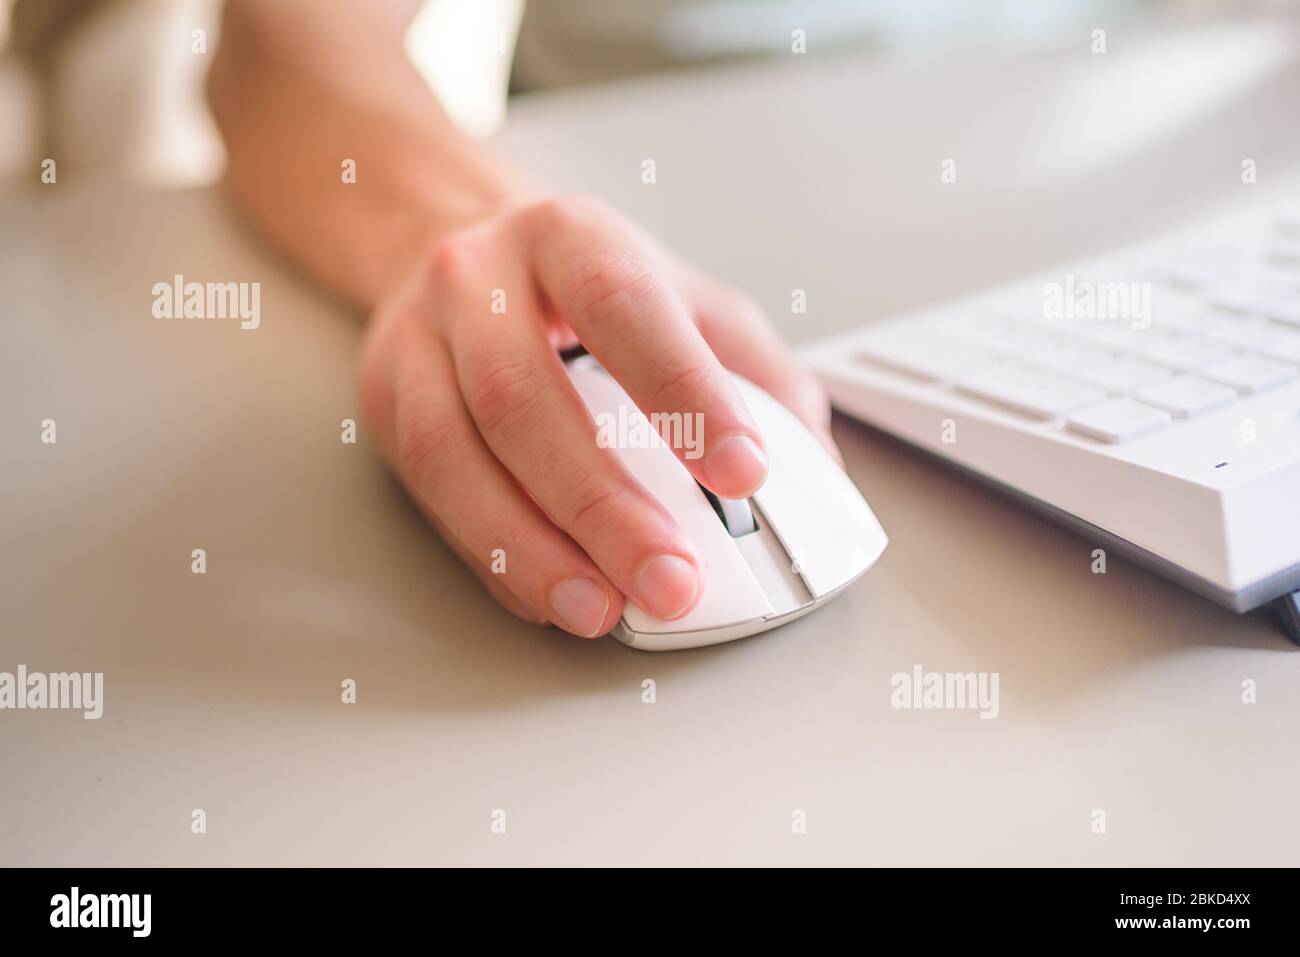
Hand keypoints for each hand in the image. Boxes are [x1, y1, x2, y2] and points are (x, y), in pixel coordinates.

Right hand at [358, 194, 837, 637]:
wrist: (453, 250)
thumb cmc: (583, 287)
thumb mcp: (683, 297)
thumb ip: (756, 371)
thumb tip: (815, 467)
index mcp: (569, 238)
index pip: (622, 305)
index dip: (682, 390)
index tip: (743, 473)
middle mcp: (478, 279)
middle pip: (524, 396)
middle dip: (602, 505)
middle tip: (672, 579)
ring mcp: (417, 340)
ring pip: (456, 454)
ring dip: (533, 546)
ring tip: (602, 609)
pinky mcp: (387, 403)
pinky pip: (431, 493)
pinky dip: (494, 555)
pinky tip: (549, 593)